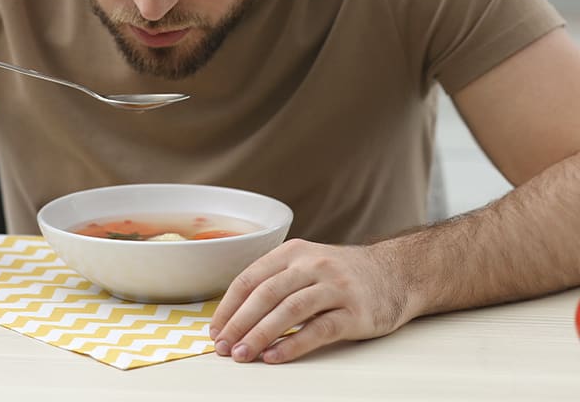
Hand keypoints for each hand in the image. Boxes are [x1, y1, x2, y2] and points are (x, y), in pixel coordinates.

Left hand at [208, 238, 411, 363]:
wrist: (395, 273)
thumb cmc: (341, 275)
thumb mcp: (307, 264)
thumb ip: (276, 282)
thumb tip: (235, 316)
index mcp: (293, 252)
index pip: (250, 278)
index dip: (229, 306)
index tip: (215, 330)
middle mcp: (312, 264)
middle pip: (266, 294)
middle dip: (239, 323)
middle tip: (223, 348)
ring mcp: (334, 287)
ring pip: (288, 311)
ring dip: (260, 335)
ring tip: (243, 355)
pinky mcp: (354, 312)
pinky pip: (318, 329)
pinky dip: (293, 345)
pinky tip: (275, 357)